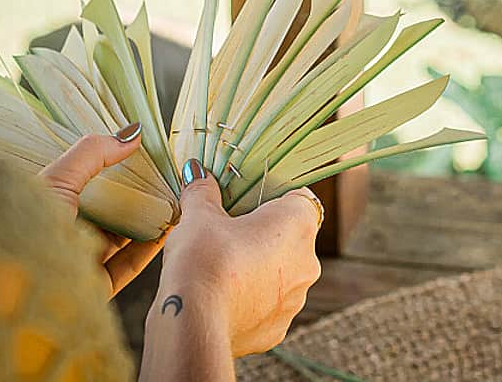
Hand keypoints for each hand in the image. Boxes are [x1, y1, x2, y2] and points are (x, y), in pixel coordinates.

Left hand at [39, 124, 165, 297]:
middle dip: (137, 196)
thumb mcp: (57, 179)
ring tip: (174, 200)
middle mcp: (63, 236)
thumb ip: (94, 153)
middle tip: (165, 177)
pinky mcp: (94, 289)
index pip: (86, 185)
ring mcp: (79, 264)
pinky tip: (168, 229)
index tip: (142, 155)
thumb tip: (133, 132)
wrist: (10, 284)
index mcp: (47, 208)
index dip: (114, 169)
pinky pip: (128, 266)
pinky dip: (150, 248)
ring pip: (121, 239)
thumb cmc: (23, 226)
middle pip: (107, 213)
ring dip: (148, 221)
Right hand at [154, 160, 322, 357]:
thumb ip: (202, 191)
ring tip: (223, 269)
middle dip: (264, 235)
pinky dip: (251, 301)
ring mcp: (295, 299)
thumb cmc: (203, 259)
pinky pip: (268, 306)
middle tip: (230, 234)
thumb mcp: (198, 216)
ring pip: (282, 274)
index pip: (299, 198)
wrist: (194, 323)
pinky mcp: (278, 328)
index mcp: (297, 224)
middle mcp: (307, 261)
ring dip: (260, 269)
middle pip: (291, 237)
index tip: (249, 202)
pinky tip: (223, 299)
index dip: (274, 196)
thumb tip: (197, 172)